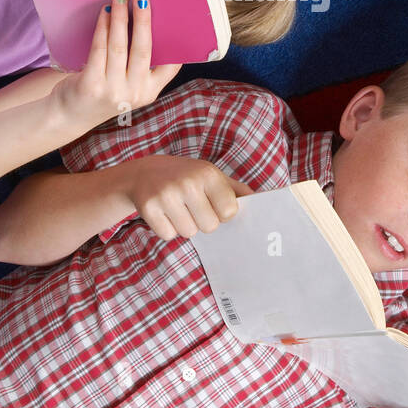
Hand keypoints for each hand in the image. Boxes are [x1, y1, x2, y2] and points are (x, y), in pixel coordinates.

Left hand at [50, 0, 179, 131]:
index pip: (170, 67)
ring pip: (119, 46)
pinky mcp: (91, 85)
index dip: (174, 43)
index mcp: (149, 92)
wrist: (69, 116)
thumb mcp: (128, 86)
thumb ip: (138, 66)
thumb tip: (143, 22)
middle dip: (143, 20)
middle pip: (142, 49)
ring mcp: (112, 91)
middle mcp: (134, 94)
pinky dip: (103, 28)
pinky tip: (104, 14)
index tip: (174, 19)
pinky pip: (99, 49)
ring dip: (120, 18)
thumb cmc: (102, 92)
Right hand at [123, 154, 253, 240]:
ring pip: (189, 233)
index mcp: (208, 174)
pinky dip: (167, 228)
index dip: (222, 213)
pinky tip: (164, 212)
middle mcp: (188, 183)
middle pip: (209, 226)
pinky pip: (168, 235)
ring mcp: (166, 195)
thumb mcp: (211, 175)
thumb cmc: (186, 176)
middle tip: (192, 206)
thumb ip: (236, 190)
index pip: (229, 212)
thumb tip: (263, 202)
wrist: (144, 172)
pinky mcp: (148, 208)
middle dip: (203, 221)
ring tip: (177, 208)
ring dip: (184, 225)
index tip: (213, 204)